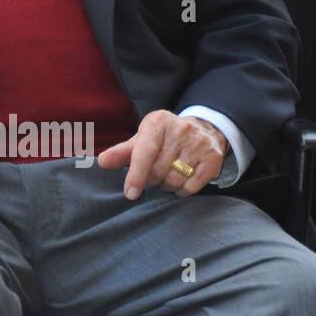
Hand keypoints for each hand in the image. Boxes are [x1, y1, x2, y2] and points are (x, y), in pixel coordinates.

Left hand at [96, 111, 227, 198]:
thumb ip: (121, 152)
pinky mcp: (213, 158)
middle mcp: (181, 129)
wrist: (203, 130)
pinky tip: (182, 179)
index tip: (130, 193)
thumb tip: (102, 161)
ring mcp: (199, 143)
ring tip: (168, 174)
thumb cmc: (163, 139)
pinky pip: (190, 187)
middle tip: (154, 175)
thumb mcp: (141, 140)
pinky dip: (181, 190)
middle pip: (158, 171)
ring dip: (166, 185)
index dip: (136, 174)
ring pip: (174, 180)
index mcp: (158, 122)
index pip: (145, 151)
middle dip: (151, 180)